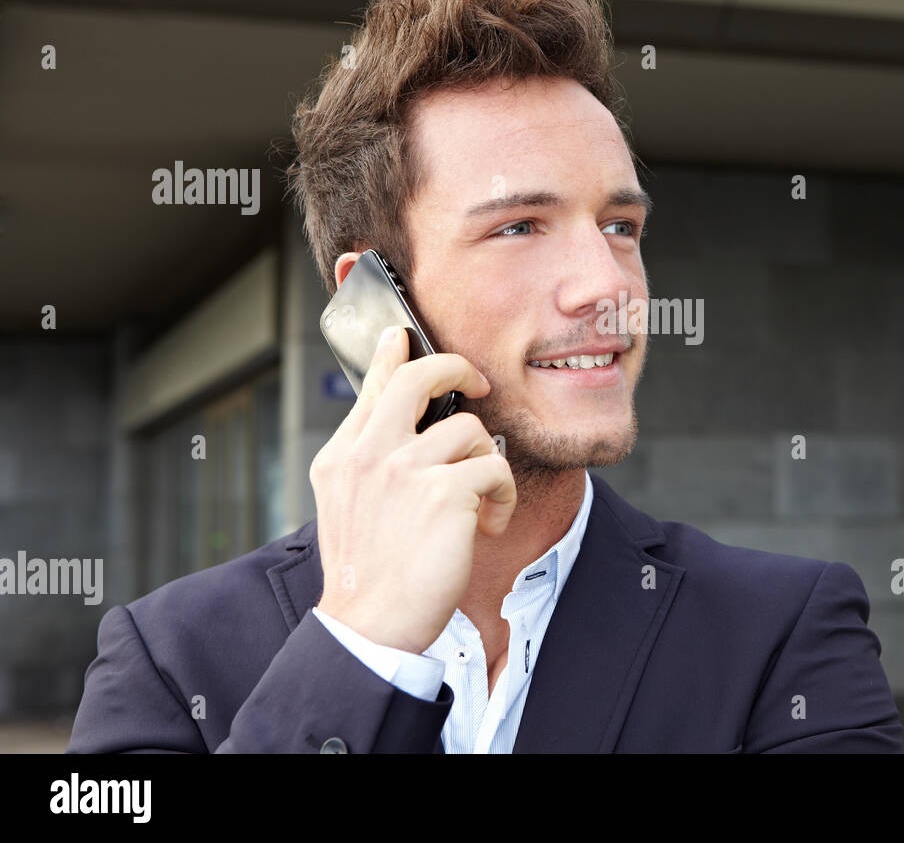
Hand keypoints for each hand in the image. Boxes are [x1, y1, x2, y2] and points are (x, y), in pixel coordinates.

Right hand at [311, 326, 515, 652]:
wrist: (371, 626)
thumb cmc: (368, 570)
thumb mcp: (347, 504)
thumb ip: (368, 457)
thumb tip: (395, 418)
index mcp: (343, 455)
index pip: (374, 384)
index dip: (396, 352)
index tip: (405, 336)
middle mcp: (370, 453)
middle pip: (422, 376)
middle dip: (459, 368)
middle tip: (479, 385)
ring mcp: (406, 470)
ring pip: (470, 429)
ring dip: (484, 465)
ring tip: (477, 503)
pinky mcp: (445, 493)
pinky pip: (494, 467)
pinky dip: (501, 496)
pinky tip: (485, 523)